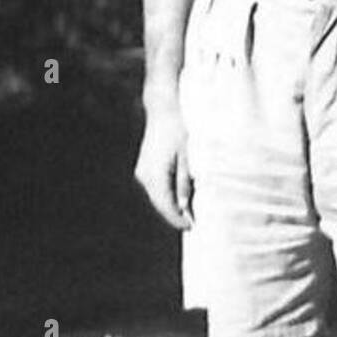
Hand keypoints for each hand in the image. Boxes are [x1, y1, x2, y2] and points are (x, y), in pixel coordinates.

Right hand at [134, 103, 192, 230]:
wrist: (164, 108)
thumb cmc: (180, 129)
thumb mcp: (189, 156)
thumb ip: (185, 183)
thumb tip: (185, 207)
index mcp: (155, 174)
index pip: (165, 205)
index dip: (177, 219)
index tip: (191, 227)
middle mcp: (144, 175)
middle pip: (160, 202)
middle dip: (175, 214)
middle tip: (194, 223)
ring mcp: (143, 171)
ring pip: (157, 195)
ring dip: (172, 203)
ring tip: (190, 211)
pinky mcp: (145, 167)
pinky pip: (156, 186)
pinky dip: (167, 193)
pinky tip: (181, 195)